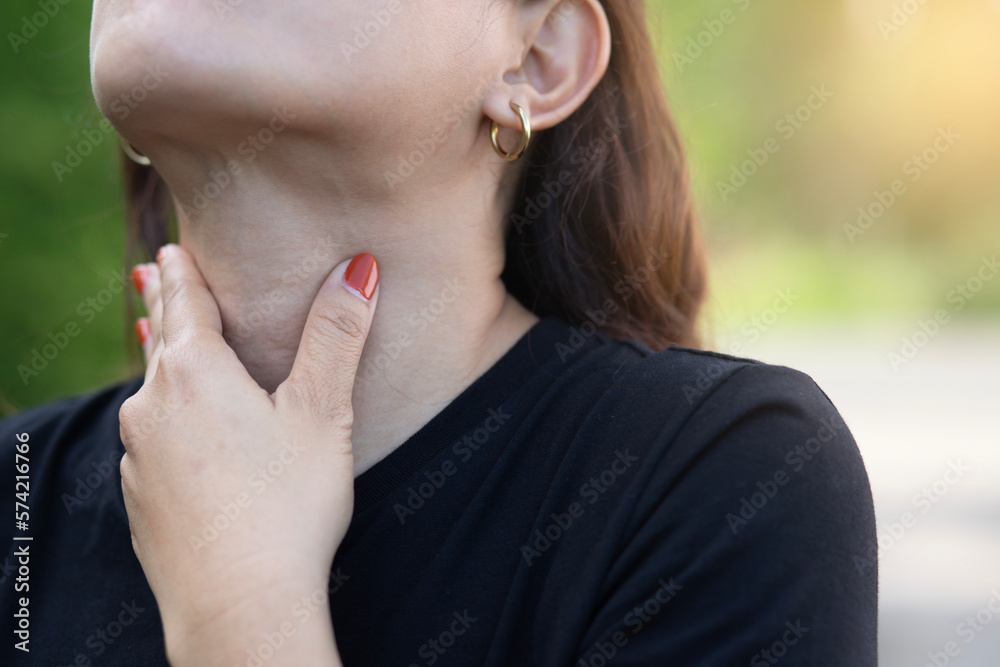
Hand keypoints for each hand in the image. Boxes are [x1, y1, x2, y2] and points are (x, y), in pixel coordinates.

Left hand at [122, 245, 378, 664]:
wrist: (239, 604)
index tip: (168, 252)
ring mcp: (140, 455)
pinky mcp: (141, 498)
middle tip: (154, 275)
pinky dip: (159, 417)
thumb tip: (360, 266)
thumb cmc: (288, 504)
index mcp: (195, 372)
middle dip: (161, 305)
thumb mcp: (322, 412)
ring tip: (157, 343)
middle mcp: (153, 405)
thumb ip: (337, 336)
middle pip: (158, 339)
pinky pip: (147, 439)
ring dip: (158, 362)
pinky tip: (168, 430)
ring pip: (149, 392)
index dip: (180, 273)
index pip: (184, 303)